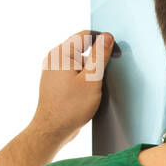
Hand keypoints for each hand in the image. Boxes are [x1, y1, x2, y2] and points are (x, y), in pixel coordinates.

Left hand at [29, 30, 114, 145]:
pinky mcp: (55, 81)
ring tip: (93, 89)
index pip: (85, 36)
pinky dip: (83, 79)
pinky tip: (86, 94)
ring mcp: (53, 70)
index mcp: (61, 53)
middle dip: (96, 60)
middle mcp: (54, 58)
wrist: (52, 130)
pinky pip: (73, 73)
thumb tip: (107, 37)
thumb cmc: (71, 107)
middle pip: (82, 49)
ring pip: (79, 63)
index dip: (102, 42)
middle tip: (103, 78)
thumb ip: (100, 56)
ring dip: (90, 72)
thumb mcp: (92, 80)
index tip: (113, 56)